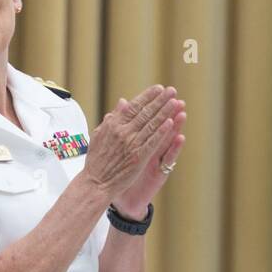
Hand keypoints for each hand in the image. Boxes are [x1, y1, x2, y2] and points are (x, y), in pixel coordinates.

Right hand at [80, 84, 182, 206]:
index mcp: (113, 125)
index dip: (147, 97)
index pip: (133, 106)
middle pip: (145, 112)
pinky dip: (162, 132)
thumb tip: (122, 102)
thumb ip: (112, 118)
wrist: (96, 182)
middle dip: (160, 100)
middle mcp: (122, 132)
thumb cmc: (96, 161)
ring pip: (151, 124)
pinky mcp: (139, 157)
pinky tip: (170, 123)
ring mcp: (131, 144)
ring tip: (175, 102)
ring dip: (165, 112)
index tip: (158, 89)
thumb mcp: (99, 134)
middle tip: (171, 91)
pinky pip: (153, 142)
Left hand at [113, 102, 184, 218]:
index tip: (159, 91)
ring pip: (167, 141)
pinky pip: (167, 159)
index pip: (148, 120)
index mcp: (139, 141)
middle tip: (177, 98)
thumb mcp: (118, 148)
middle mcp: (150, 149)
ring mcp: (156, 160)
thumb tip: (119, 104)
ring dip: (176, 127)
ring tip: (182, 113)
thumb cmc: (121, 176)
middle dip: (168, 113)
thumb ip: (120, 126)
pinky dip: (173, 149)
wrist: (123, 201)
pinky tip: (180, 138)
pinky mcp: (159, 173)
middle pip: (160, 128)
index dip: (153, 106)